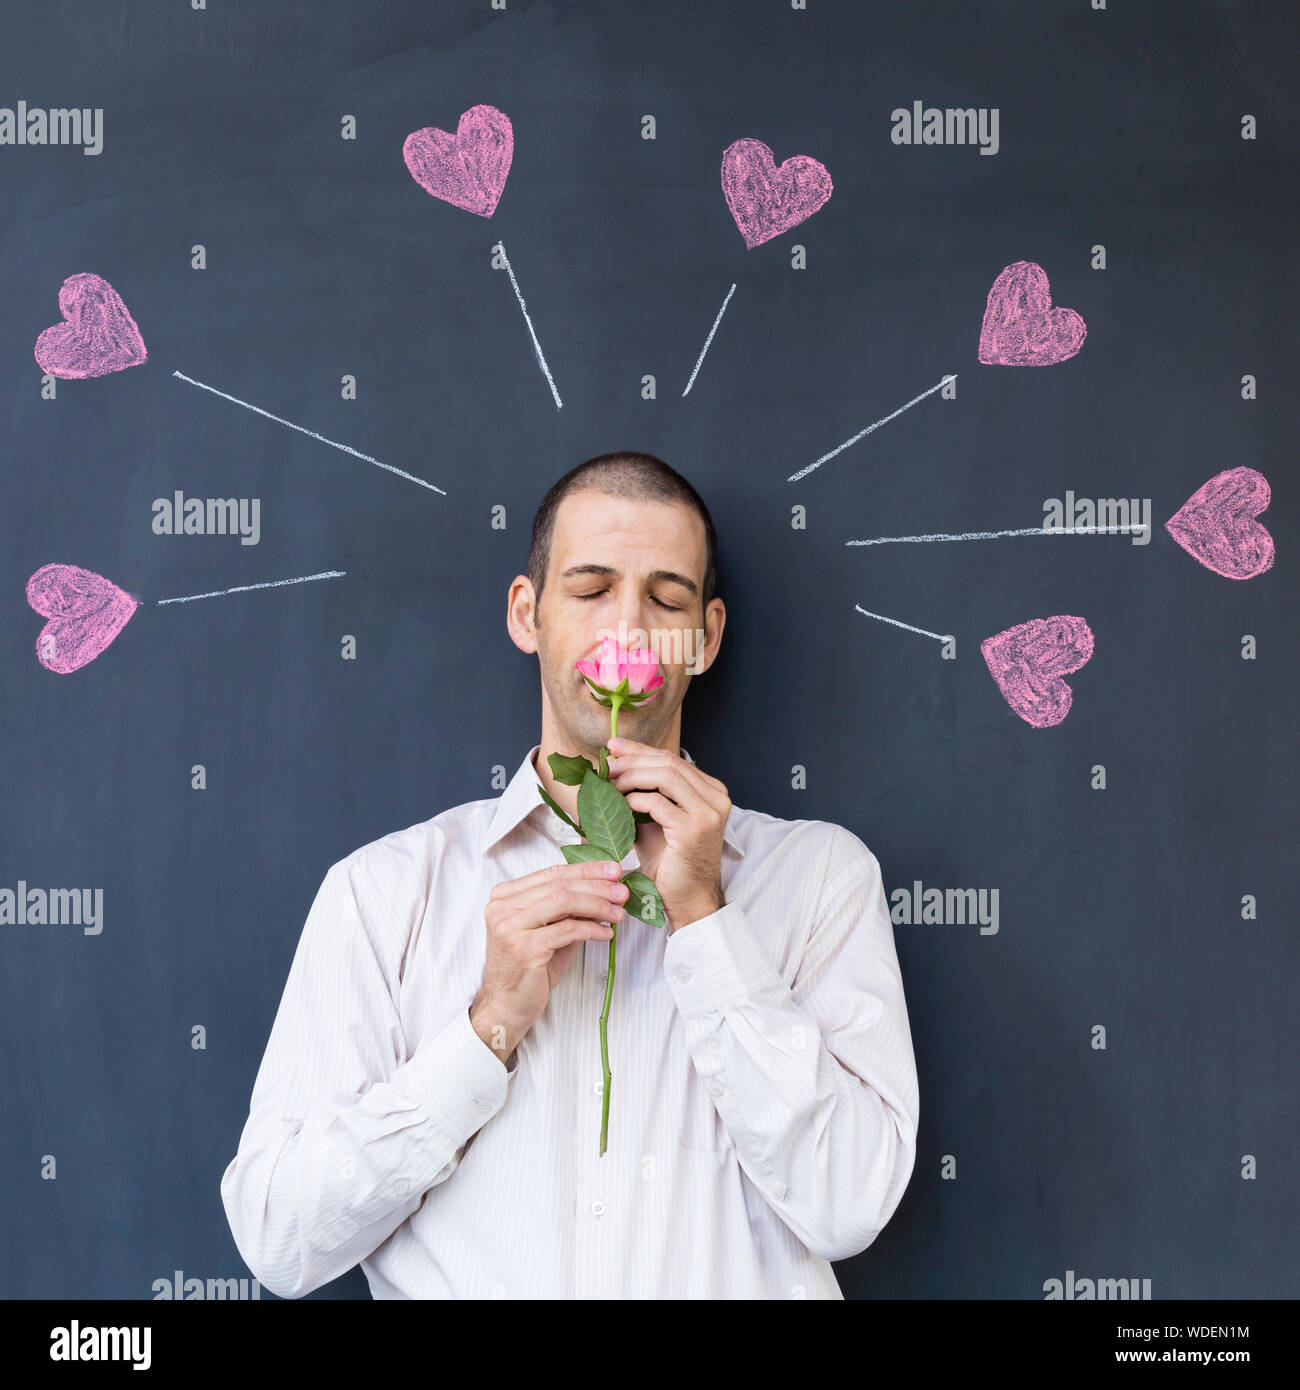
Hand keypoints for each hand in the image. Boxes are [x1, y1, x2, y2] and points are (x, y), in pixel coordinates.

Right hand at [472, 860, 629, 1061]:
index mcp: (505, 896)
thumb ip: (569, 909)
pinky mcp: (525, 948)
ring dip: (597, 905)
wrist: (507, 1005)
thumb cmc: (530, 968)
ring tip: (618, 913)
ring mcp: (510, 927)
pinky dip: (591, 929)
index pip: (552, 873)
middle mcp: (503, 907)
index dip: (586, 870)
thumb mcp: (549, 930)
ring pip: (564, 902)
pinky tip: (606, 933)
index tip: (613, 870)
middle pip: (559, 885)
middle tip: (622, 891)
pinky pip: (567, 930)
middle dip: (597, 886)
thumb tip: (607, 890)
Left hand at [605, 738, 729, 929]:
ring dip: (632, 776)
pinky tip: (621, 806)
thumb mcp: (656, 820)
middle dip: (633, 759)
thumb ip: (642, 793)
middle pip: (669, 762)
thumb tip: (613, 765)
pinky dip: (635, 799)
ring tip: (611, 785)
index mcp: (711, 790)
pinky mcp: (694, 829)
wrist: (687, 899)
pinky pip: (658, 802)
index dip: (641, 749)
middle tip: (607, 765)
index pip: (673, 758)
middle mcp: (716, 797)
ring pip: (665, 775)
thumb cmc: (670, 862)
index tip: (614, 746)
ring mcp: (708, 812)